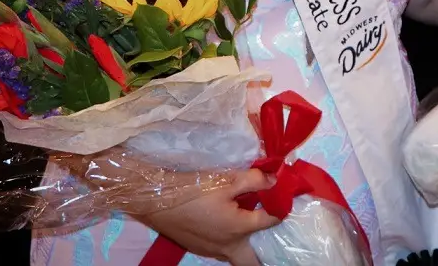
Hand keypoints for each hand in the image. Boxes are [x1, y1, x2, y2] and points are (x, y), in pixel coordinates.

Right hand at [138, 169, 280, 265]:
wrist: (155, 201)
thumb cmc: (192, 190)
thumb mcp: (225, 180)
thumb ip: (254, 180)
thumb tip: (275, 179)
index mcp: (238, 229)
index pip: (270, 221)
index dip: (279, 207)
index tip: (281, 195)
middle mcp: (228, 247)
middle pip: (254, 262)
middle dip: (265, 252)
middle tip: (269, 234)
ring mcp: (211, 252)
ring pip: (236, 257)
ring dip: (246, 246)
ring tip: (248, 224)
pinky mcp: (198, 249)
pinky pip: (221, 251)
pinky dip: (228, 241)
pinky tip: (224, 223)